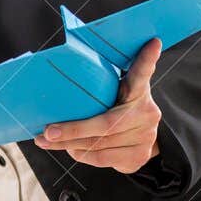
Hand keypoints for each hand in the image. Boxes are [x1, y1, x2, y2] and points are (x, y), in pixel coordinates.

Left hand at [34, 37, 163, 173]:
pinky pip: (102, 158)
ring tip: (47, 141)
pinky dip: (81, 154)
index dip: (147, 59)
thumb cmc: (116, 110)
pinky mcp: (139, 155)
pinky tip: (69, 149)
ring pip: (100, 143)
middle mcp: (146, 112)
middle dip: (73, 129)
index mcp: (138, 91)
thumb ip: (100, 83)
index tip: (153, 42)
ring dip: (69, 144)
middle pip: (106, 123)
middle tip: (47, 132)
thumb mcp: (114, 93)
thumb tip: (67, 56)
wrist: (140, 142)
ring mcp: (145, 135)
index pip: (142, 73)